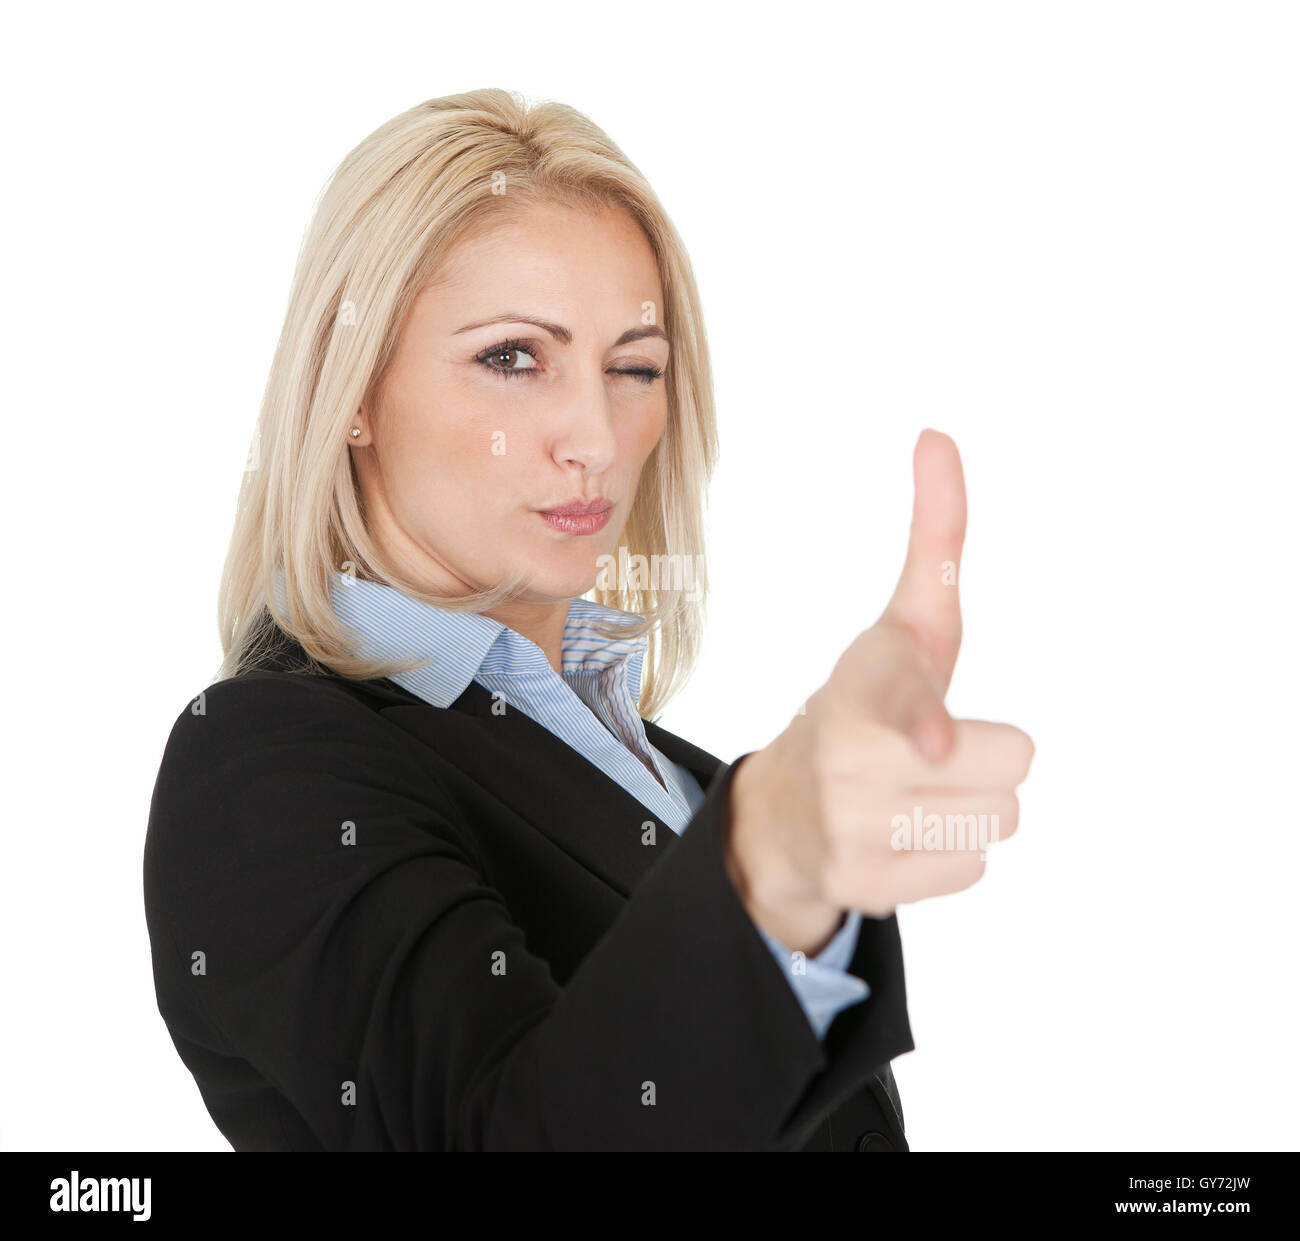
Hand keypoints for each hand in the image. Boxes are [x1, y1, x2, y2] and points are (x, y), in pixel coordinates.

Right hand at [726, 430, 1034, 947]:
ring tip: (915, 792)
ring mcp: (851, 831)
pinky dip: (947, 854)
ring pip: (1000, 823)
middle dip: (989, 755)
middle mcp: (845, 760)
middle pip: (1013, 765)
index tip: (935, 739)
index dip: (924, 719)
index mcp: (856, 688)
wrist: (784, 809)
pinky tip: (902, 835)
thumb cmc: (866, 702)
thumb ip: (934, 538)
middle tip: (933, 748)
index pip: (901, 701)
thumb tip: (938, 433)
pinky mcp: (865, 889)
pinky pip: (972, 870)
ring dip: (973, 806)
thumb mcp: (903, 625)